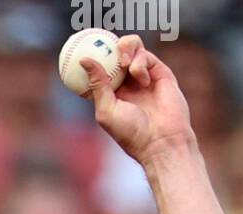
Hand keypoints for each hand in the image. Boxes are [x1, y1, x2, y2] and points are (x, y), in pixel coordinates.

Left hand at [80, 34, 193, 165]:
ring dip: (126, 48)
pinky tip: (142, 79)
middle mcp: (126, 82)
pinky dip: (141, 63)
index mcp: (111, 92)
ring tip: (124, 63)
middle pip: (115, 52)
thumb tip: (84, 59)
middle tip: (105, 47)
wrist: (160, 140)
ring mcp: (143, 76)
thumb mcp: (106, 110)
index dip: (93, 55)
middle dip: (109, 45)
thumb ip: (97, 84)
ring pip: (132, 47)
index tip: (81, 45)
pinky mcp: (159, 72)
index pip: (99, 68)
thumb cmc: (130, 132)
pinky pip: (146, 56)